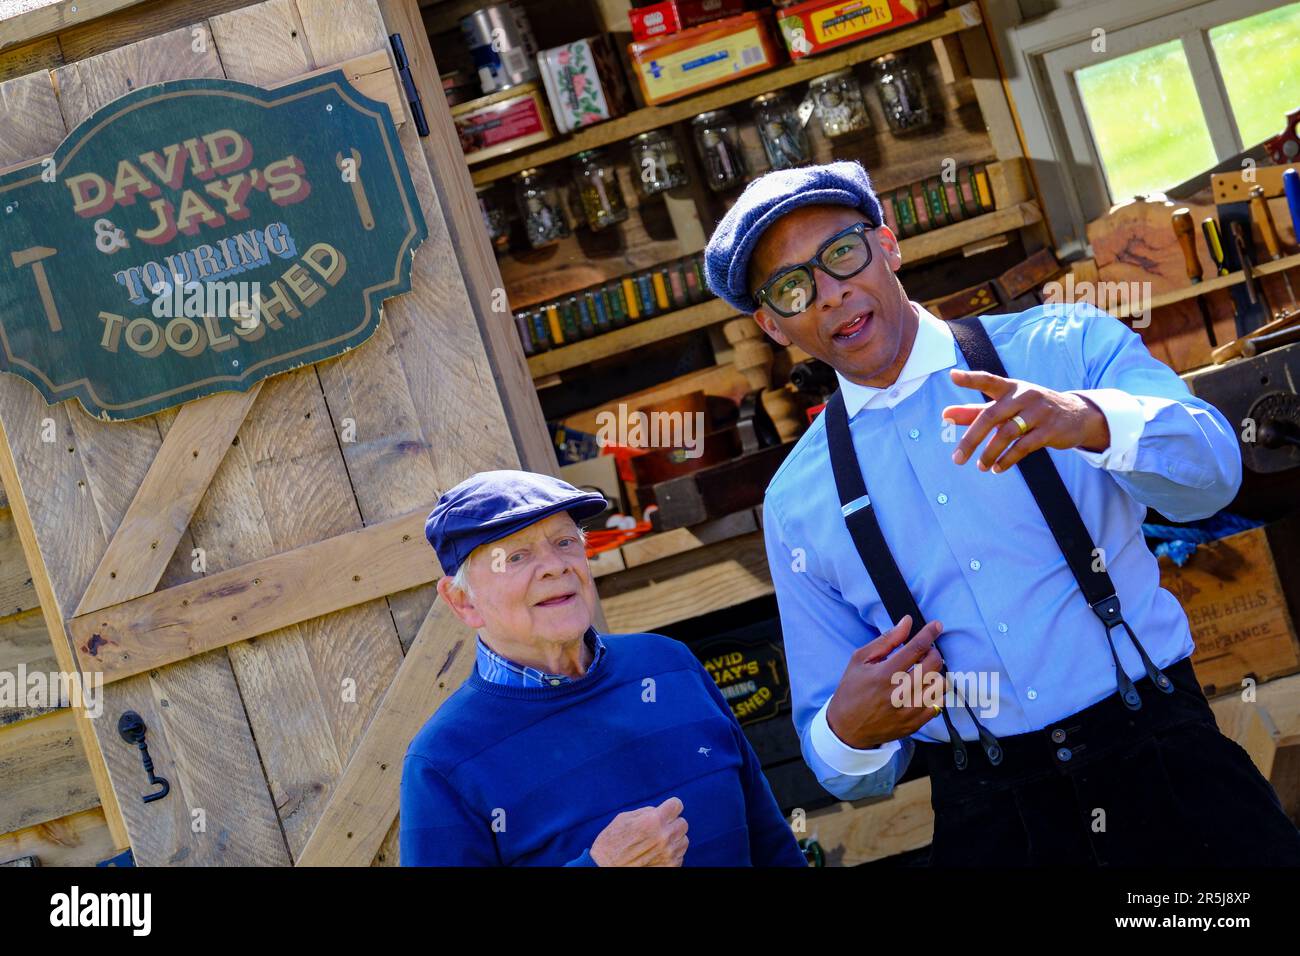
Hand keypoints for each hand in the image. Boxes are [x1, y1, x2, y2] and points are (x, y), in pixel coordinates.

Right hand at [589, 797, 688, 865]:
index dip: (671, 806)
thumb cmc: (611, 842)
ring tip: (658, 842)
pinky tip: (657, 854)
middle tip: (660, 828)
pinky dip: (671, 853)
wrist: (606, 869)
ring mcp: (668, 854)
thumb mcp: (624, 818)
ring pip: (684, 840)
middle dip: (673, 823)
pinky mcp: (669, 867)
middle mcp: (664, 837)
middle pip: (683, 823)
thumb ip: (647, 812)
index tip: (666, 810)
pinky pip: (679, 855)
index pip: (677, 805)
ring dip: (674, 839)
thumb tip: (661, 811)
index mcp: (653, 820)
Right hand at [825, 615, 944, 750]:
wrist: (846, 728)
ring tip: (922, 673)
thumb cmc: (851, 690)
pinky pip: (938, 704)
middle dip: (933, 652)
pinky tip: (921, 689)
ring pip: (940, 685)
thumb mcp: (860, 660)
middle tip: (924, 652)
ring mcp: (908, 711)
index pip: (916, 648)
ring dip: (934, 673)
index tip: (936, 625)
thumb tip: (906, 622)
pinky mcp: (914, 724)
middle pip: (933, 665)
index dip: (930, 633)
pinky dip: (934, 693)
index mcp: (884, 675)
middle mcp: (899, 693)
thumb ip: (886, 640)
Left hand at [942, 369, 1109, 473]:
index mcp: (1010, 388)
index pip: (988, 380)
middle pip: (991, 416)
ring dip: (990, 453)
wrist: (1075, 415)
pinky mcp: (1049, 430)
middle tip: (957, 459)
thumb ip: (974, 411)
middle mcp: (1023, 396)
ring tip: (980, 467)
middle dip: (971, 439)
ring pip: (1007, 434)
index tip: (952, 376)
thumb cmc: (1030, 409)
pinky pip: (1024, 447)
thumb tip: (945, 415)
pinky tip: (998, 468)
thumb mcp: (1004, 407)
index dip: (970, 379)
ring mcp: (1038, 412)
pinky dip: (1008, 459)